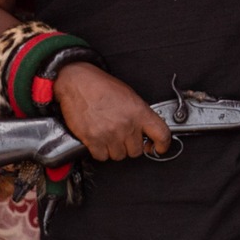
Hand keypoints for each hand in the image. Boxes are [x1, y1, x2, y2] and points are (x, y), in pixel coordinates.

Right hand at [53, 62, 170, 160]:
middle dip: (130, 146)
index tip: (158, 148)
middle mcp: (126, 125)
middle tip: (123, 136)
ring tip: (108, 135)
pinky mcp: (93, 140)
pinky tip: (98, 139)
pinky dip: (100, 151)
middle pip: (136, 151)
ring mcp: (110, 134)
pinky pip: (102, 157)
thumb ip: (139, 114)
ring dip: (114, 149)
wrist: (77, 83)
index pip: (162, 134)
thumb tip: (145, 130)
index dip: (163, 145)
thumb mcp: (128, 95)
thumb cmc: (100, 86)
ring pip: (119, 156)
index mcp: (139, 112)